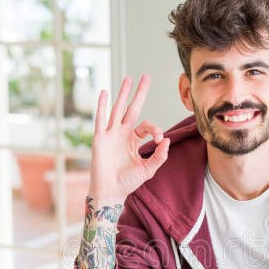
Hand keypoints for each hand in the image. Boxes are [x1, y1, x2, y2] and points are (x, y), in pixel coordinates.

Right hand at [88, 75, 169, 205]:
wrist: (111, 192)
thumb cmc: (128, 182)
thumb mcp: (148, 169)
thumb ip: (159, 156)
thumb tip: (167, 140)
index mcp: (133, 140)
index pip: (146, 126)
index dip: (155, 130)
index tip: (159, 141)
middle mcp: (122, 134)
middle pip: (132, 108)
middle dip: (139, 93)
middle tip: (146, 76)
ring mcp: (111, 134)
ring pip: (117, 109)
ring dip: (123, 94)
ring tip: (128, 78)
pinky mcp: (100, 138)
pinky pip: (101, 119)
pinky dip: (102, 106)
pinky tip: (105, 93)